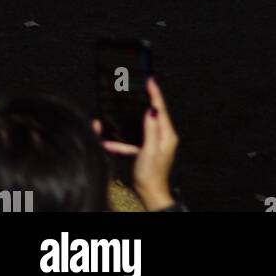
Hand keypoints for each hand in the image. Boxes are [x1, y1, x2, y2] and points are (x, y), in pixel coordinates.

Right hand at [98, 77, 178, 211]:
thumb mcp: (150, 151)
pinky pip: (134, 141)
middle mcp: (163, 137)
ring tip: (122, 111)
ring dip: (129, 122)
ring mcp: (155, 144)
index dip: (155, 94)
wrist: (149, 195)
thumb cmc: (151, 175)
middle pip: (153, 115)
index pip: (161, 109)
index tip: (150, 80)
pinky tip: (109, 143)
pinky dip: (123, 141)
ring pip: (141, 127)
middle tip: (138, 88)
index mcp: (167, 135)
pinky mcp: (147, 151)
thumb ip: (151, 130)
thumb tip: (151, 110)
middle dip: (143, 102)